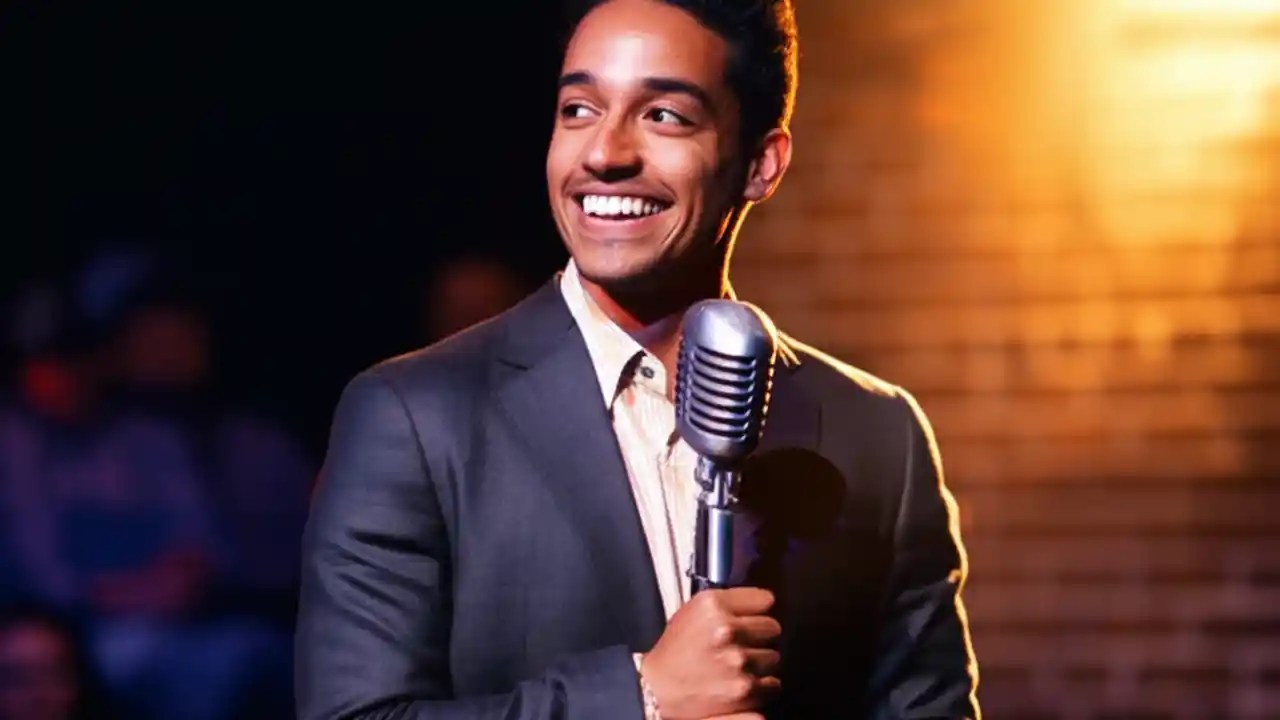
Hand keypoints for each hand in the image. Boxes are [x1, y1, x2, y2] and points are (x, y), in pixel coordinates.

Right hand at [639, 587, 780, 719]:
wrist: (658, 689)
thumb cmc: (675, 651)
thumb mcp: (694, 611)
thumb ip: (728, 602)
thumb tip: (762, 602)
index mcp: (713, 605)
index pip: (765, 600)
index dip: (758, 609)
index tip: (753, 616)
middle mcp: (727, 630)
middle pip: (773, 628)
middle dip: (760, 636)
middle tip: (743, 643)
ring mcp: (739, 661)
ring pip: (774, 656)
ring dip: (761, 662)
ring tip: (738, 665)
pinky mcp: (746, 689)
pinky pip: (773, 683)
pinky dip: (762, 685)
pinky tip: (741, 682)